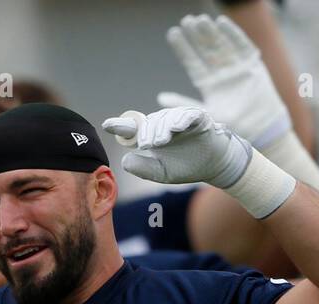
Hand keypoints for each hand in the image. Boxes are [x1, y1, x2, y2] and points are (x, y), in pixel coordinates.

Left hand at [103, 106, 252, 188]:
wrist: (211, 166)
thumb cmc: (185, 167)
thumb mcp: (161, 173)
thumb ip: (143, 169)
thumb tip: (125, 161)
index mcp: (152, 137)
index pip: (133, 130)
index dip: (120, 126)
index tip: (106, 126)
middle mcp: (163, 125)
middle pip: (149, 124)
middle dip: (147, 133)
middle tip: (147, 145)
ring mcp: (180, 120)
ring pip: (166, 118)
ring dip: (163, 128)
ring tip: (162, 141)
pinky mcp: (198, 119)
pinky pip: (188, 115)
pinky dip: (182, 120)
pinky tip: (177, 128)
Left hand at [157, 13, 290, 148]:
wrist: (262, 128)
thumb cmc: (233, 125)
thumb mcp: (204, 114)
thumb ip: (184, 103)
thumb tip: (160, 98)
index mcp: (209, 85)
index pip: (193, 63)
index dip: (183, 49)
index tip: (172, 33)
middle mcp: (222, 73)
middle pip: (206, 50)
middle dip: (196, 36)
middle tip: (186, 20)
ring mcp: (237, 67)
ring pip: (221, 44)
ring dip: (210, 32)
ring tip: (199, 19)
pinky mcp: (253, 64)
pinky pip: (242, 44)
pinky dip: (232, 33)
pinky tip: (221, 22)